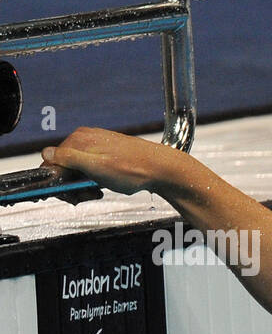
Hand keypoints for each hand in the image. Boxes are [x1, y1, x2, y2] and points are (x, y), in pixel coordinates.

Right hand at [39, 126, 186, 199]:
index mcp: (78, 140)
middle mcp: (85, 138)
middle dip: (73, 185)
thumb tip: (46, 153)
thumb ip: (68, 159)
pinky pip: (91, 167)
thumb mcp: (95, 167)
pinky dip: (95, 179)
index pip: (52, 162)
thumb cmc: (133, 170)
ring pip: (78, 168)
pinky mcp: (107, 151)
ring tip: (99, 190)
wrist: (161, 169)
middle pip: (64, 165)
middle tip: (89, 195)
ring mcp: (97, 144)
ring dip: (84, 184)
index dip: (59, 183)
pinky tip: (106, 185)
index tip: (71, 195)